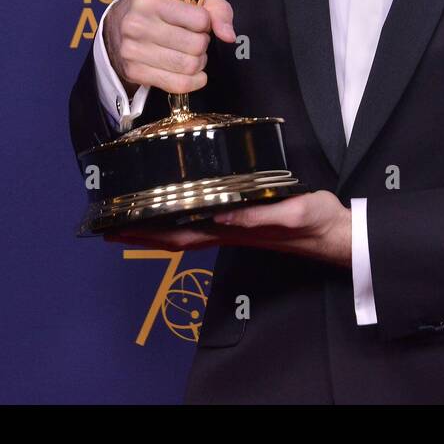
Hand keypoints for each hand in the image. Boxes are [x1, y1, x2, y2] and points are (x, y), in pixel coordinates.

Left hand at [104, 191, 352, 267]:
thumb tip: (223, 214)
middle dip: (140, 233)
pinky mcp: (243, 221)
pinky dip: (181, 216)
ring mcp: (233, 229)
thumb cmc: (315, 223)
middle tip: (108, 224)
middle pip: (173, 236)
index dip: (146, 234)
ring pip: (184, 229)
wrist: (335, 234)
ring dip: (156, 227)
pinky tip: (177, 207)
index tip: (115, 228)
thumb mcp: (292, 212)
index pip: (178, 235)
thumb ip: (259, 214)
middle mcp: (226, 231)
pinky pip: (202, 220)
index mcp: (232, 230)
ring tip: (132, 216)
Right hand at [105, 0, 236, 97]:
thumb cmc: (160, 4)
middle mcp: (136, 25)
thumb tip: (228, 36)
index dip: (206, 22)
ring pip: (188, 66)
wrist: (118, 23)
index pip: (200, 19)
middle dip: (203, 44)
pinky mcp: (133, 72)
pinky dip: (194, 81)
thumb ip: (216, 8)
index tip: (199, 21)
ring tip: (192, 53)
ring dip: (199, 62)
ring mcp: (132, 50)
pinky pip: (177, 85)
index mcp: (149, 0)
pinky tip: (195, 73)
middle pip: (195, 46)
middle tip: (195, 38)